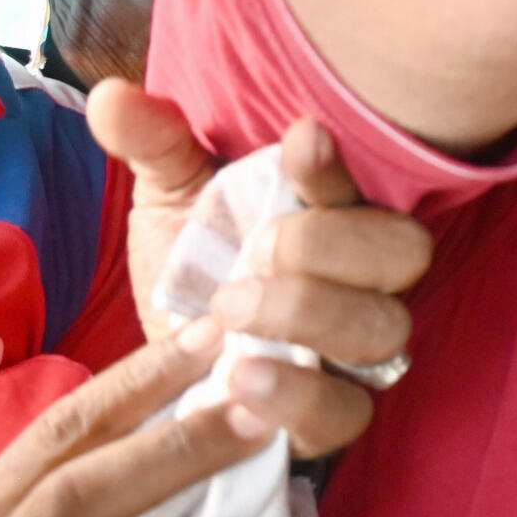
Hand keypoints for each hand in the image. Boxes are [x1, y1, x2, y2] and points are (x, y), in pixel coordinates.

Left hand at [90, 86, 433, 458]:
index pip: (362, 183)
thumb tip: (112, 96)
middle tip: (251, 256)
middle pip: (405, 252)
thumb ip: (155, 147)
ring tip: (232, 317)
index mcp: (332, 215)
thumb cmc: (191, 273)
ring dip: (314, 316)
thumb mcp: (169, 203)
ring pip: (386, 330)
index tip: (299, 138)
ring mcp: (353, 353)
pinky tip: (242, 379)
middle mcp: (362, 280)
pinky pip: (348, 414)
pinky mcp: (328, 420)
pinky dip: (301, 398)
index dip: (335, 165)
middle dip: (330, 246)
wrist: (162, 376)